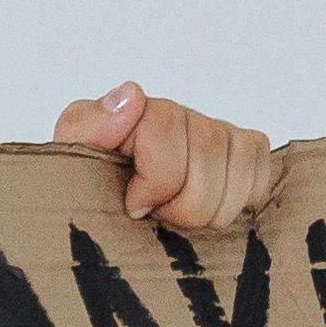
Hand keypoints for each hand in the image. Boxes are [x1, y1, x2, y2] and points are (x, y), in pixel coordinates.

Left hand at [52, 79, 274, 233]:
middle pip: (209, 146)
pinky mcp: (236, 152)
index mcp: (127, 113)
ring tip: (180, 219)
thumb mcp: (66, 170)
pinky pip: (258, 164)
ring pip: (239, 159)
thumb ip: (88, 127)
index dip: (158, 178)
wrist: (95, 230)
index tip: (135, 207)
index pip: (168, 123)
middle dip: (186, 201)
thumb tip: (133, 96)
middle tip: (159, 218)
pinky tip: (209, 210)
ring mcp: (207, 132)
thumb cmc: (82, 204)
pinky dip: (241, 197)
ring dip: (213, 206)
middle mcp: (172, 115)